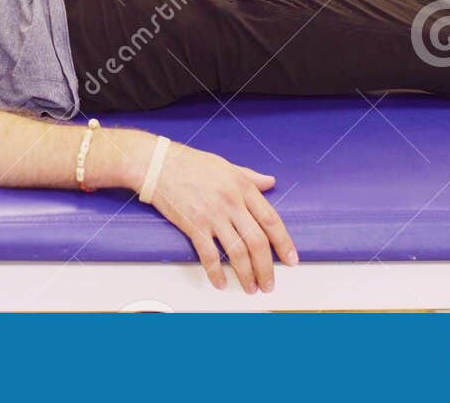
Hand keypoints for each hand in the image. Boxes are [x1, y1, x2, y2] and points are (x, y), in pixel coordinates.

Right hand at [146, 142, 297, 293]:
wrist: (158, 164)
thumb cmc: (189, 163)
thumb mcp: (226, 165)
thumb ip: (250, 177)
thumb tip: (270, 182)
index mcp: (242, 187)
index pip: (271, 220)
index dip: (284, 243)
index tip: (291, 259)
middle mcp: (231, 203)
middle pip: (257, 242)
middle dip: (266, 268)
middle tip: (269, 283)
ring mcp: (212, 215)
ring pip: (237, 253)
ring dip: (246, 275)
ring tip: (251, 288)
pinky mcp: (193, 225)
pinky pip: (208, 255)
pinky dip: (216, 273)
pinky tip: (221, 282)